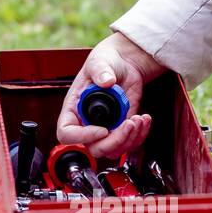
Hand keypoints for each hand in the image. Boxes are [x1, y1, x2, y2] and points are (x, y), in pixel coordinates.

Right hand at [57, 32, 163, 159]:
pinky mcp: (122, 129)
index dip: (83, 136)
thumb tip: (106, 81)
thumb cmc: (105, 62)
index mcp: (73, 109)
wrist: (124, 64)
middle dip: (115, 141)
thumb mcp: (99, 62)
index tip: (102, 129)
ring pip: (114, 150)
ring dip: (130, 139)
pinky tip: (144, 118)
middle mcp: (87, 123)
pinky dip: (140, 135)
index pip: (67, 134)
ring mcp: (105, 128)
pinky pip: (129, 143)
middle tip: (128, 123)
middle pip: (94, 148)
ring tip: (139, 118)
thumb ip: (100, 71)